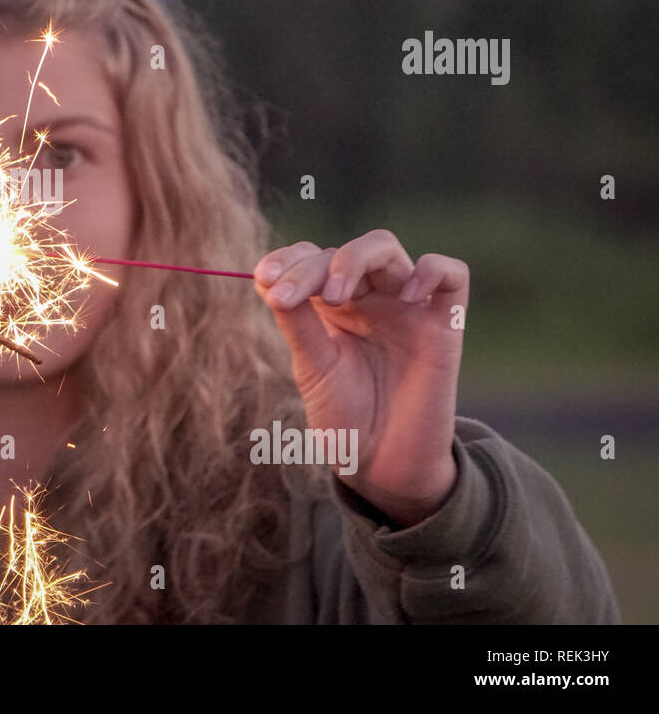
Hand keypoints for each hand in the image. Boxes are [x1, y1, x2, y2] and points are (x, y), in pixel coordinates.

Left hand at [253, 230, 468, 526]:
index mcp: (332, 306)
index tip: (263, 278)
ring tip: (335, 294)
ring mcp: (405, 307)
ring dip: (353, 259)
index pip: (310, 257)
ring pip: (385, 248)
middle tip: (287, 296)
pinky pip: (451, 275)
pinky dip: (430, 271)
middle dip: (310, 266)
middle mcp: (368, 299)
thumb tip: (267, 280)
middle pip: (342, 251)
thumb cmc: (345, 418)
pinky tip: (407, 294)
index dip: (287, 258)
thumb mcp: (312, 368)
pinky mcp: (445, 325)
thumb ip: (297, 323)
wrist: (382, 466)